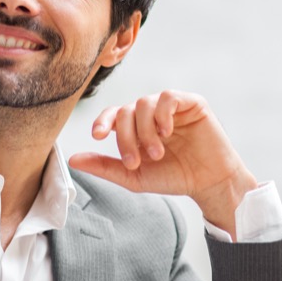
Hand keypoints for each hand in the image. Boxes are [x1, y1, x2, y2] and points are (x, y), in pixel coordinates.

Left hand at [68, 90, 256, 237]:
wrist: (208, 183)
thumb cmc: (173, 178)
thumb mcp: (134, 176)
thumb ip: (105, 167)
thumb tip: (73, 160)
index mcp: (136, 128)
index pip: (113, 115)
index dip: (102, 121)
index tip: (97, 136)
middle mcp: (151, 114)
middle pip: (126, 111)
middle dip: (126, 137)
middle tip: (136, 161)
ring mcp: (171, 107)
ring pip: (144, 104)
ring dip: (145, 131)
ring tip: (157, 153)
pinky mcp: (191, 103)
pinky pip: (168, 97)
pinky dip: (162, 114)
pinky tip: (166, 133)